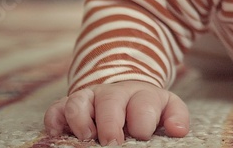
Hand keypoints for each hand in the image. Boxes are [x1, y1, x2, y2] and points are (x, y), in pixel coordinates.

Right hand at [44, 81, 189, 144]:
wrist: (126, 91)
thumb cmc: (147, 109)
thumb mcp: (167, 109)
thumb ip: (176, 117)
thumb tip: (178, 130)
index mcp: (141, 95)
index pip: (144, 103)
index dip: (142, 120)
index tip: (141, 134)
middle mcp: (113, 94)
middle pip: (110, 102)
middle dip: (110, 123)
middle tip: (113, 143)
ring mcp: (90, 98)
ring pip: (78, 100)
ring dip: (80, 119)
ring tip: (87, 138)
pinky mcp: (69, 105)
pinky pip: (56, 108)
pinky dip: (54, 120)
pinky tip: (57, 133)